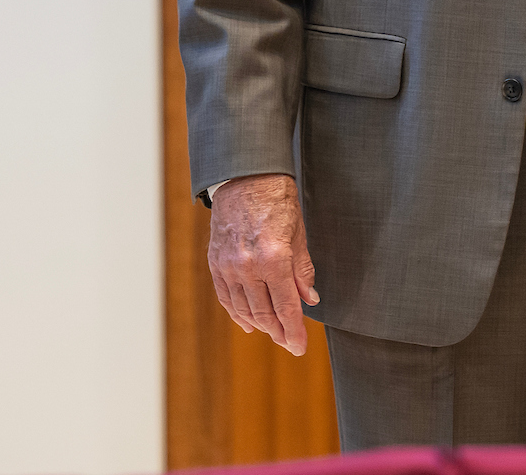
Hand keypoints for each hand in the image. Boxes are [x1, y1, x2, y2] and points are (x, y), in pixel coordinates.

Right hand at [207, 173, 319, 354]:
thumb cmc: (277, 201)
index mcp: (274, 259)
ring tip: (272, 334)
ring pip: (243, 309)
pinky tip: (247, 322)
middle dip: (278, 332)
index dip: (294, 331)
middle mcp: (247, 266)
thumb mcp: (299, 234)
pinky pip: (226, 296)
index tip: (300, 347)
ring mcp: (228, 265)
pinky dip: (237, 312)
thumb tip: (310, 300)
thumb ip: (303, 271)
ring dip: (259, 325)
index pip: (286, 307)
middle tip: (289, 343)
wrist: (246, 177)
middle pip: (264, 313)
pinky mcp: (215, 262)